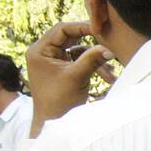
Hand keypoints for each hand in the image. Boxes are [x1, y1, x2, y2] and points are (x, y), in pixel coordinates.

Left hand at [25, 21, 114, 136]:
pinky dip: (93, 67)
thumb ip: (92, 59)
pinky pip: (80, 62)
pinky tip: (108, 77)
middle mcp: (44, 52)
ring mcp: (54, 61)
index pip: (62, 30)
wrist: (54, 123)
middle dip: (92, 46)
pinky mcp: (62, 69)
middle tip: (108, 46)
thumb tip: (109, 48)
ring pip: (79, 52)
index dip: (82, 27)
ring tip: (110, 73)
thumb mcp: (76, 77)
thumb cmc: (58, 101)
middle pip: (71, 39)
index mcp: (40, 50)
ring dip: (95, 60)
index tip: (100, 29)